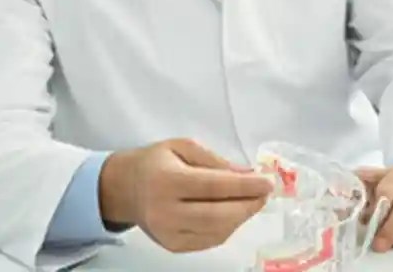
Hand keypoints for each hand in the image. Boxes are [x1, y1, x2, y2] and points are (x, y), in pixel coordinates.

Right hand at [99, 138, 272, 252]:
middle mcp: (164, 211)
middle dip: (248, 205)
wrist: (124, 188)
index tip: (267, 182)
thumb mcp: (182, 146)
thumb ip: (215, 159)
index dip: (245, 186)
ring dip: (241, 217)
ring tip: (252, 201)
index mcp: (166, 181)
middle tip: (265, 194)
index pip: (213, 186)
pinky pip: (209, 240)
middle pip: (217, 215)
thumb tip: (247, 174)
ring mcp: (167, 233)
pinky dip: (228, 228)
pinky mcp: (172, 246)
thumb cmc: (155, 162)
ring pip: (216, 231)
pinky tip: (234, 213)